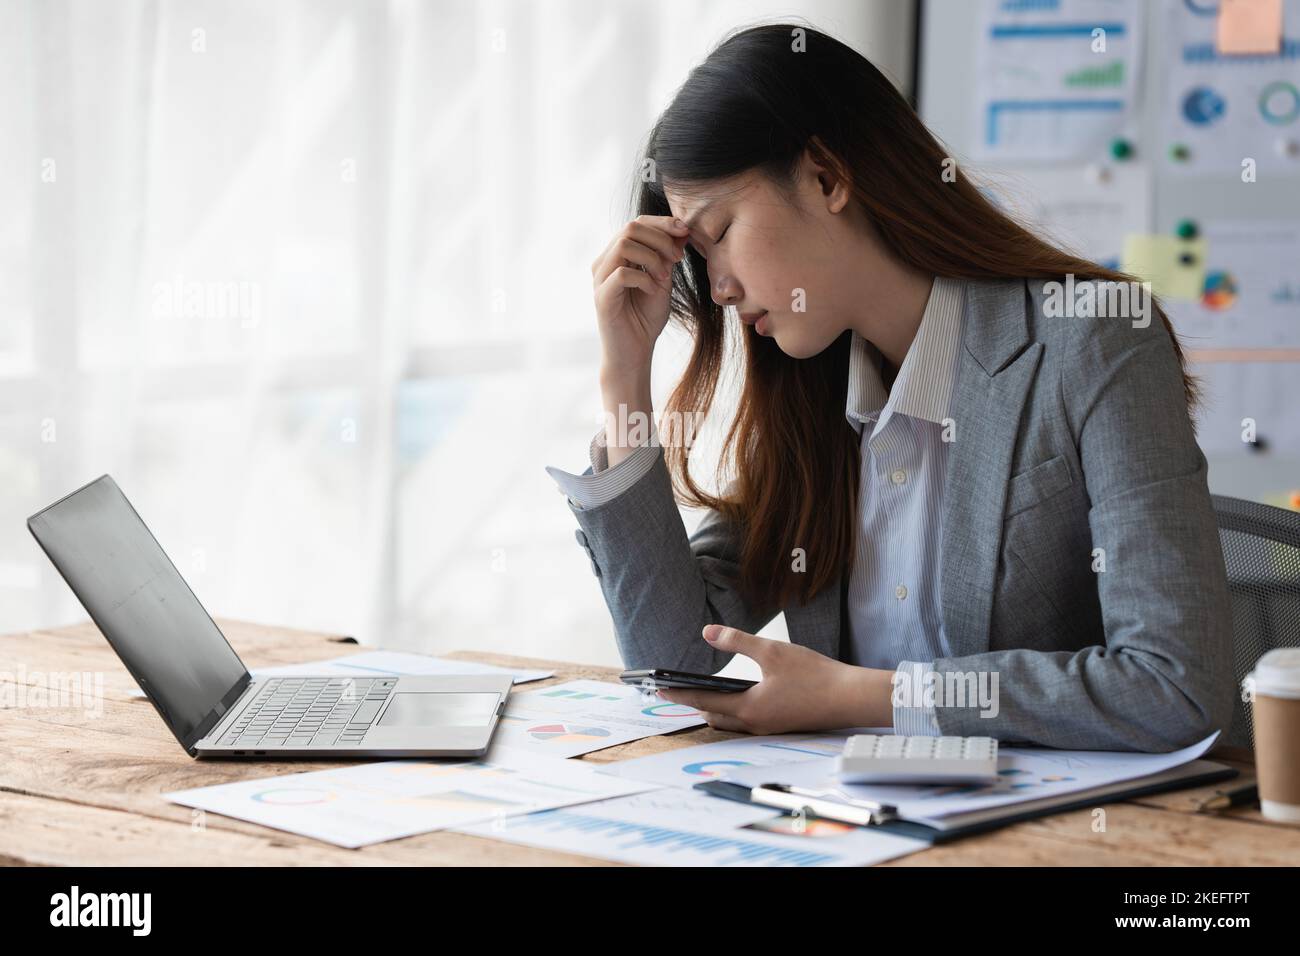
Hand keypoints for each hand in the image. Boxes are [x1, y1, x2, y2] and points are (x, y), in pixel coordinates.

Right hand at [590, 215, 689, 377]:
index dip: (662, 223)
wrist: (634, 352)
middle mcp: (604, 262)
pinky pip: (622, 273)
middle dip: (660, 238)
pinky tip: (653, 290)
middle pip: (630, 227)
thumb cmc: (646, 318)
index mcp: (617, 255)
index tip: (685, 232)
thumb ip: (668, 256)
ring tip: (665, 277)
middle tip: (677, 259)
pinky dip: (644, 278)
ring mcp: (600, 278)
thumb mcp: (663, 281)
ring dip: (652, 258)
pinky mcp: (602, 296)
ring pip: (625, 245)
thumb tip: (682, 230)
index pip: (637, 223)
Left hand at [656, 625, 895, 734]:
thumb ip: (737, 641)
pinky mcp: (781, 724)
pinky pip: (747, 721)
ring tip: (701, 690)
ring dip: (714, 708)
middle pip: (714, 717)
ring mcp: (768, 727)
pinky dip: (734, 709)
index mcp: (748, 707)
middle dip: (694, 704)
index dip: (679, 694)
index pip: (703, 701)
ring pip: (731, 721)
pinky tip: (737, 693)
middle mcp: (755, 723)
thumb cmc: (814, 674)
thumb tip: (707, 632)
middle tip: (676, 689)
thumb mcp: (772, 651)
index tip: (658, 690)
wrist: (850, 697)